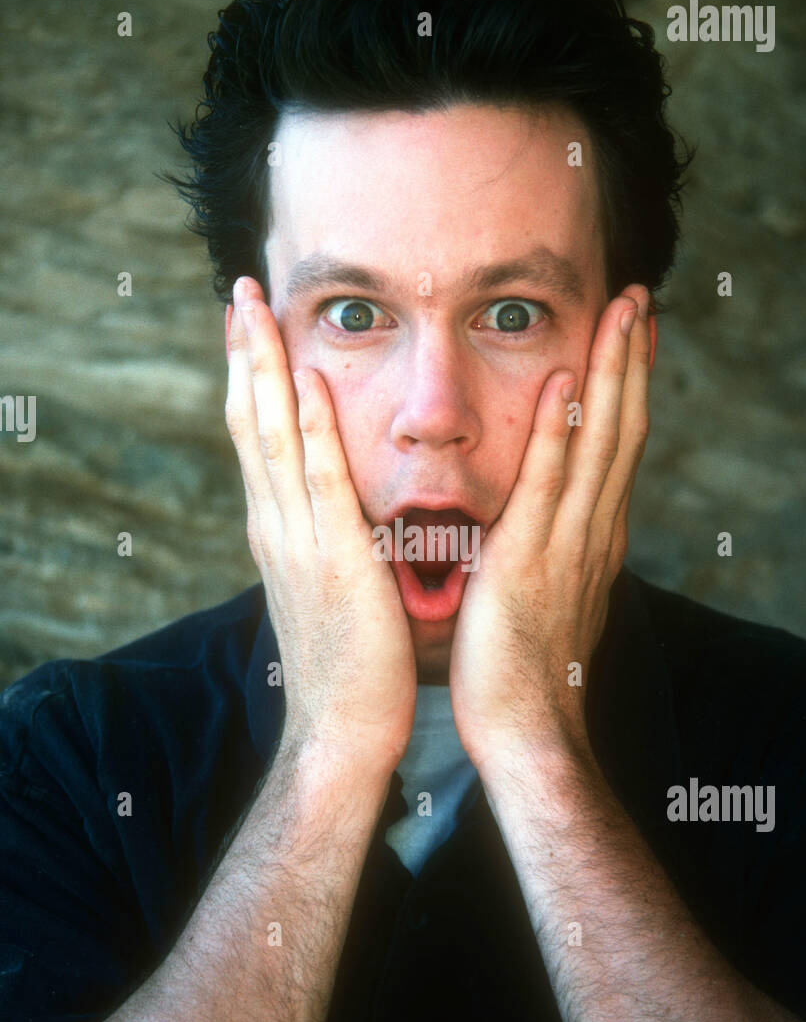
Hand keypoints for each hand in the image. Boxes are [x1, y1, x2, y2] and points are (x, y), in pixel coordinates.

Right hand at [225, 277, 416, 770]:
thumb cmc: (349, 666)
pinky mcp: (335, 561)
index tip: (249, 326)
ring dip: (265, 370)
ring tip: (256, 309)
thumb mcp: (331, 588)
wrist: (343, 731)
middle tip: (239, 291)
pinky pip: (320, 482)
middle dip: (246, 354)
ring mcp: (299, 542)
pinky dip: (310, 429)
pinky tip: (308, 382)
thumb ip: (330, 541)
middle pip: (253, 424)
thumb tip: (340, 509)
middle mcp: (277, 527)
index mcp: (280, 532)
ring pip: (274, 439)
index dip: (253, 379)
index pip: (260, 438)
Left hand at [449, 285, 652, 772]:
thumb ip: (549, 561)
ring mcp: (567, 546)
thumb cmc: (525, 678)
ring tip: (622, 313)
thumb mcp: (547, 605)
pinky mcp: (530, 562)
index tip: (629, 342)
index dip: (624, 393)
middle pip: (620, 432)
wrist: (529, 735)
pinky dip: (562, 432)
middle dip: (630, 364)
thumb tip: (538, 538)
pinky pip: (550, 485)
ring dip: (611, 374)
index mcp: (593, 543)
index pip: (614, 452)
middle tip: (639, 300)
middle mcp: (592, 535)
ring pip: (598, 443)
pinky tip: (567, 383)